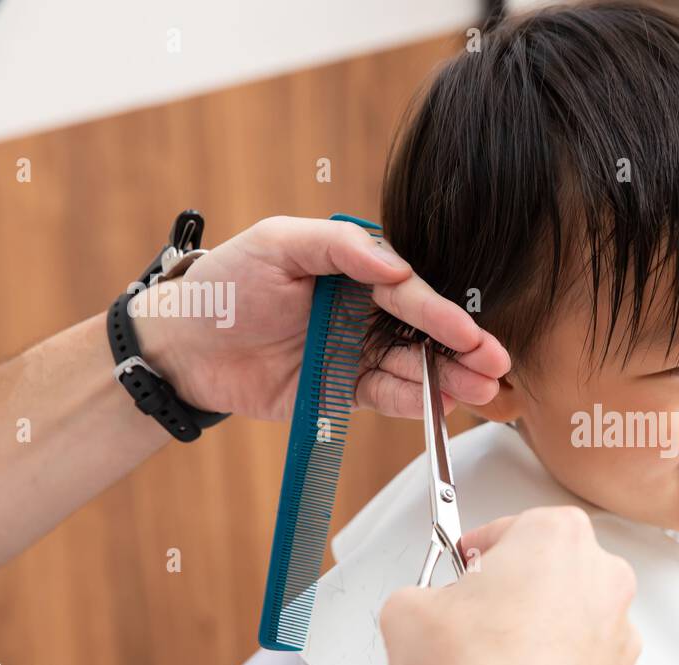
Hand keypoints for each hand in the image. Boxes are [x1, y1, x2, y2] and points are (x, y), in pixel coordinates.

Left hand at [131, 216, 510, 420]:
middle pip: (423, 332)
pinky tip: (443, 407)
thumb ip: (337, 248)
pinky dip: (414, 404)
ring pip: (413, 368)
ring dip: (449, 381)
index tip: (466, 333)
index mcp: (353, 272)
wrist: (182, 347)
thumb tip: (393, 267)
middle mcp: (362, 312)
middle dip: (462, 350)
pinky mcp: (342, 391)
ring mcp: (355, 353)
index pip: (406, 293)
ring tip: (483, 393)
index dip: (438, 315)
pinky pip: (385, 398)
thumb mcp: (276, 244)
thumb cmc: (224, 284)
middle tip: (496, 365)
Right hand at [379, 506, 641, 664]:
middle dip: (517, 591)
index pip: (514, 526)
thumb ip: (418, 595)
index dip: (481, 549)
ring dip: (545, 637)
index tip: (467, 563)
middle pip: (555, 572)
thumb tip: (416, 609)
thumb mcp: (406, 611)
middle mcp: (602, 579)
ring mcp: (620, 635)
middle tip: (478, 617)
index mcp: (557, 537)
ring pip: (579, 624)